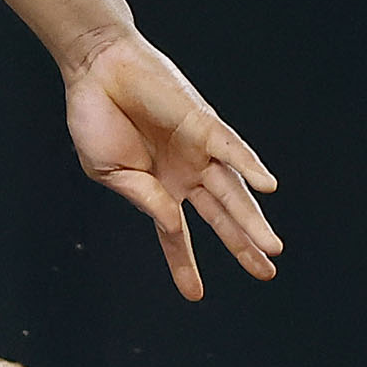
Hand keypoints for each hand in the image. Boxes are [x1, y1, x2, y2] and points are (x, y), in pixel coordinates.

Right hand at [61, 34, 278, 299]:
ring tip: (272, 248)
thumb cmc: (94, 118)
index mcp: (157, 188)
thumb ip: (143, 199)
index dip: (184, 264)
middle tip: (266, 270)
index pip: (176, 234)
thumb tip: (176, 224)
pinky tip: (266, 187)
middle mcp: (185, 173)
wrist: (96, 69)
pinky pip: (230, 149)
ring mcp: (197, 150)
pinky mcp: (203, 124)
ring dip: (252, 220)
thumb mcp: (109, 171)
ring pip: (232, 192)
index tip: (195, 296)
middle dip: (243, 244)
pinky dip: (249, 167)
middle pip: (221, 216)